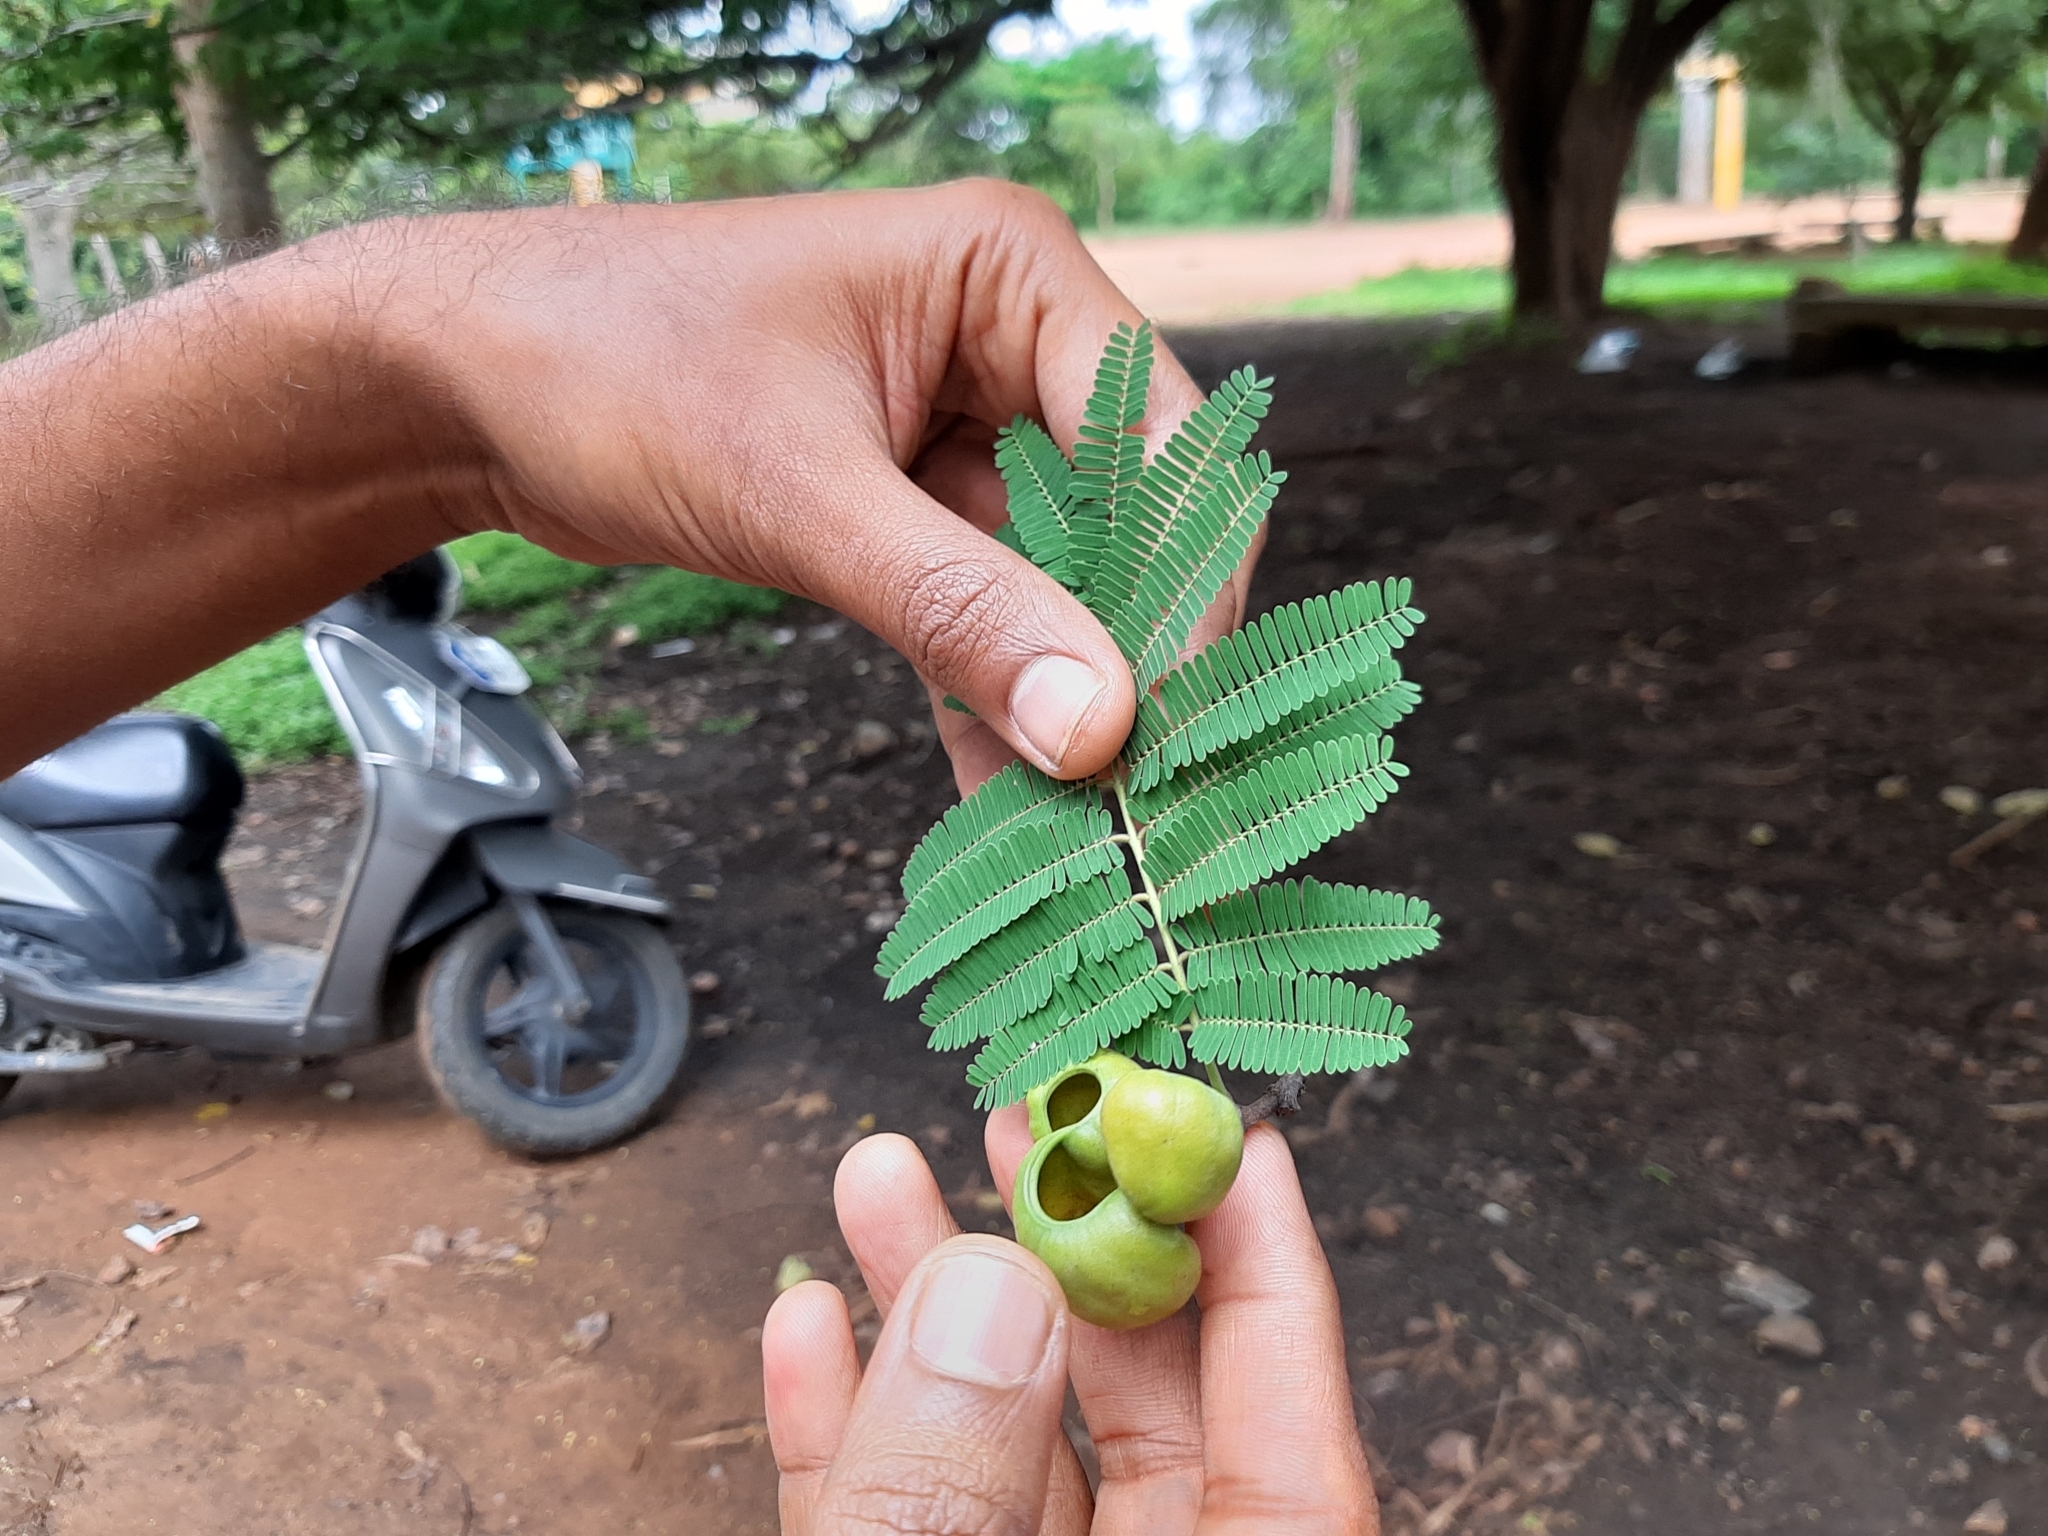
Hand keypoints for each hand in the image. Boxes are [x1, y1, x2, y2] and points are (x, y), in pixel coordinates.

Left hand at [0, 182, 1261, 783]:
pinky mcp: (909, 494)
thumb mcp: (796, 494)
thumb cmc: (608, 366)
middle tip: (1137, 796)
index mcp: (1008, 273)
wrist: (460, 380)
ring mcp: (961, 420)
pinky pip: (983, 602)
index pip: (1162, 438)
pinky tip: (995, 796)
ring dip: (1059, 691)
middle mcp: (1007, 338)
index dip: (1183, 585)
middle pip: (1127, 514)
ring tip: (1075, 823)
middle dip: (1126, 653)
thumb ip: (958, 608)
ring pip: (1058, 574)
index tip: (1173, 723)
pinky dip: (987, 690)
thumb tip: (1100, 728)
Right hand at [761, 1117, 1376, 1533]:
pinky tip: (812, 1325)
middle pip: (1145, 1416)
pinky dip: (848, 1432)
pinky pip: (898, 1524)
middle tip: (1024, 1124)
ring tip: (878, 1175)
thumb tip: (981, 1290)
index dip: (1267, 1271)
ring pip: (1002, 1453)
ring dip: (931, 1311)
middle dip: (1069, 1248)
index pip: (1291, 1444)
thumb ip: (955, 1495)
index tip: (1231, 1137)